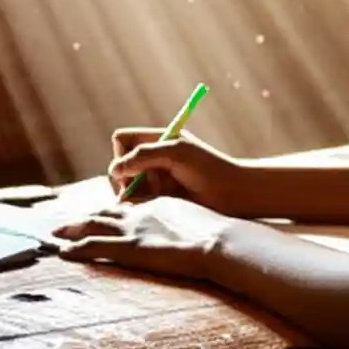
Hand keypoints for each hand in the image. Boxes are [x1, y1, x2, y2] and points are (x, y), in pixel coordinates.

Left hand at [52, 197, 236, 279]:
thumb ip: (179, 220)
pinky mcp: (127, 247)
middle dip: (85, 216)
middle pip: (104, 212)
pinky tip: (63, 252)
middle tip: (68, 221)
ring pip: (92, 225)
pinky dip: (76, 248)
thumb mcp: (192, 218)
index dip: (111, 209)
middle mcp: (138, 214)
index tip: (101, 213)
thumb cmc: (213, 233)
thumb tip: (180, 226)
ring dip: (72, 229)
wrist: (215, 241)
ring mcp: (131, 230)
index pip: (127, 205)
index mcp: (156, 205)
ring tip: (55, 233)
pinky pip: (93, 246)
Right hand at [109, 128, 246, 214]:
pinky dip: (141, 207)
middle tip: (145, 190)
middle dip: (125, 180)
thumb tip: (114, 170)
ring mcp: (155, 181)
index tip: (135, 168)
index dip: (122, 154)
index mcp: (157, 140)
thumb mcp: (176, 153)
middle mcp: (153, 159)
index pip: (122, 140)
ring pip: (125, 188)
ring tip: (158, 199)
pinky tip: (160, 209)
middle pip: (119, 166)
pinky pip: (137, 204)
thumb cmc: (209, 168)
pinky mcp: (159, 201)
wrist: (234, 195)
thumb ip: (143, 156)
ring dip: (134, 195)